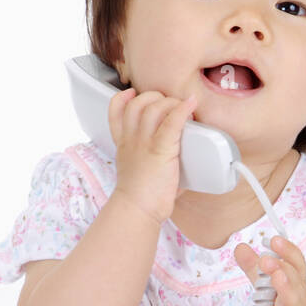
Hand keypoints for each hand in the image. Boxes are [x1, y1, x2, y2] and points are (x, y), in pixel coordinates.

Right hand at [108, 86, 197, 226]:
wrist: (137, 210)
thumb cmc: (142, 197)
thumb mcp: (138, 171)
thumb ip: (151, 158)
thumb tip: (180, 161)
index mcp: (124, 144)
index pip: (115, 110)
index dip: (124, 98)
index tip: (133, 94)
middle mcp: (131, 139)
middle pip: (137, 103)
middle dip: (154, 97)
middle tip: (169, 105)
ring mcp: (144, 143)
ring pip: (153, 107)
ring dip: (170, 102)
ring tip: (182, 108)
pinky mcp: (160, 150)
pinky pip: (171, 122)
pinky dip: (182, 109)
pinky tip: (191, 104)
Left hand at [234, 234, 305, 305]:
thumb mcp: (271, 289)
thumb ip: (255, 269)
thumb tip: (240, 247)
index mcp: (295, 283)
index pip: (295, 263)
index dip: (287, 251)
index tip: (275, 240)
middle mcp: (298, 298)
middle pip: (293, 279)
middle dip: (281, 268)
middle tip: (267, 259)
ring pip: (293, 302)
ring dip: (286, 289)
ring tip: (277, 277)